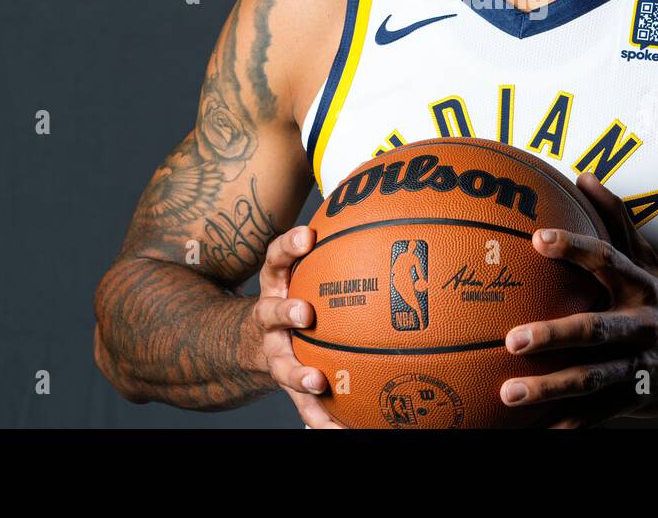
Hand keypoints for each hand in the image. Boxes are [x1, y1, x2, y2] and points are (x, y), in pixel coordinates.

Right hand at [252, 225, 342, 427]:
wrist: (252, 339)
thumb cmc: (299, 294)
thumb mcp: (308, 269)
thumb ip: (342, 249)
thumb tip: (404, 226)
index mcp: (279, 282)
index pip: (278, 257)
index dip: (290, 245)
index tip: (309, 236)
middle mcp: (269, 315)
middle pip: (270, 310)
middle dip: (286, 311)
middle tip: (305, 313)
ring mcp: (273, 351)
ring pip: (279, 362)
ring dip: (297, 373)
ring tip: (316, 382)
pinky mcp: (283, 382)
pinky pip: (301, 405)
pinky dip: (320, 418)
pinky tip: (341, 432)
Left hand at [498, 172, 657, 427]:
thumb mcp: (648, 261)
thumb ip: (616, 220)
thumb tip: (581, 176)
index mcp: (639, 286)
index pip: (606, 260)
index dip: (574, 248)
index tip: (536, 239)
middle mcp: (642, 325)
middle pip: (596, 329)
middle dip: (555, 335)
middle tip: (512, 339)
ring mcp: (641, 365)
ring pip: (592, 379)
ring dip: (550, 388)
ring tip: (508, 393)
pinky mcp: (638, 399)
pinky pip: (600, 413)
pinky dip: (572, 423)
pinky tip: (538, 430)